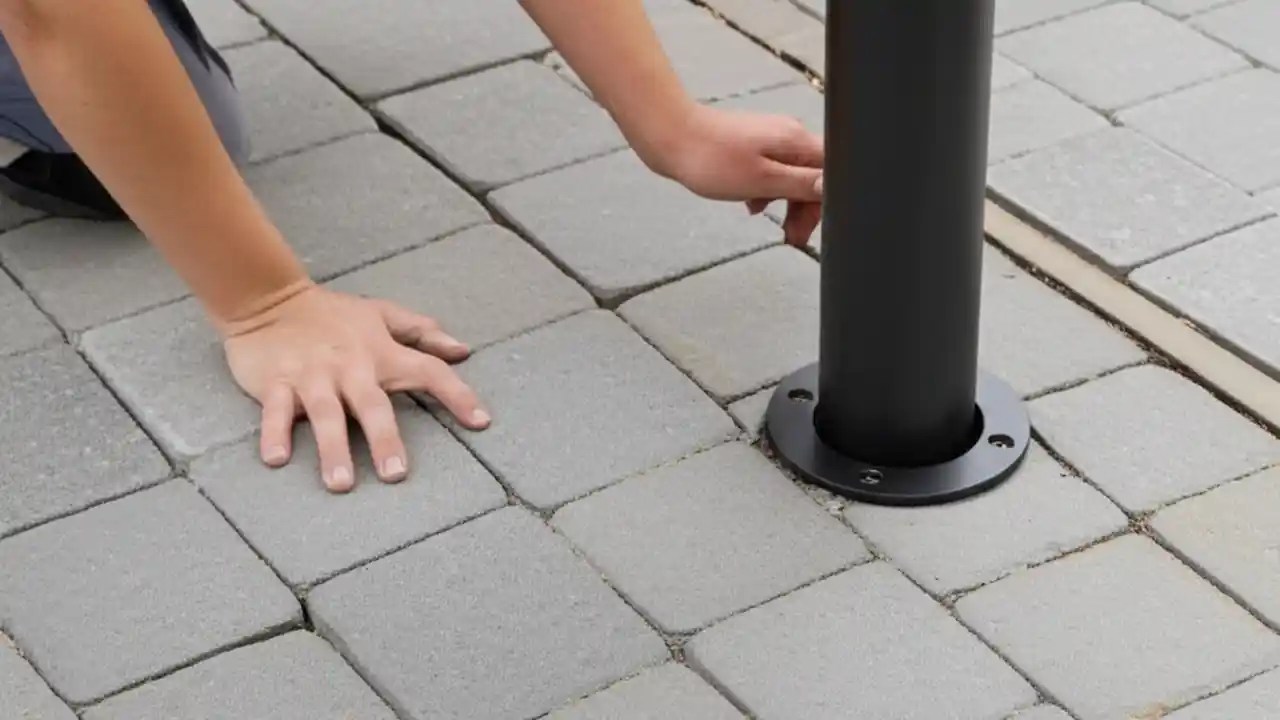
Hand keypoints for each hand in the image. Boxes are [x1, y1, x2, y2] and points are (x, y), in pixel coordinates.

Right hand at [221, 285, 490, 492]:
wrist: (268, 297)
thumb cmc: (333, 314)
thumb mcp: (382, 314)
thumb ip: (423, 332)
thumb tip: (464, 350)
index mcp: (381, 351)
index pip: (428, 371)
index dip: (457, 394)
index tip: (481, 422)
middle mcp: (350, 365)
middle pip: (372, 405)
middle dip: (384, 438)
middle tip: (395, 474)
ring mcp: (311, 375)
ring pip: (325, 414)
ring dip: (332, 448)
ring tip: (341, 484)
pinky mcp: (274, 381)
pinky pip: (275, 410)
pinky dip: (274, 433)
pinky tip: (275, 459)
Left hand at [658, 104, 823, 246]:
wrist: (669, 137)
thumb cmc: (711, 160)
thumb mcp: (762, 180)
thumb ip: (801, 184)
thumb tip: (835, 187)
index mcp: (795, 141)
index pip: (832, 171)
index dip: (827, 201)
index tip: (810, 226)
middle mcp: (787, 136)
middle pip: (813, 175)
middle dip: (806, 208)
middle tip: (792, 238)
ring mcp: (768, 139)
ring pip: (791, 175)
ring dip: (786, 203)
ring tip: (775, 227)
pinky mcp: (749, 146)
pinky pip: (770, 172)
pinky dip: (767, 191)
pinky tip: (752, 205)